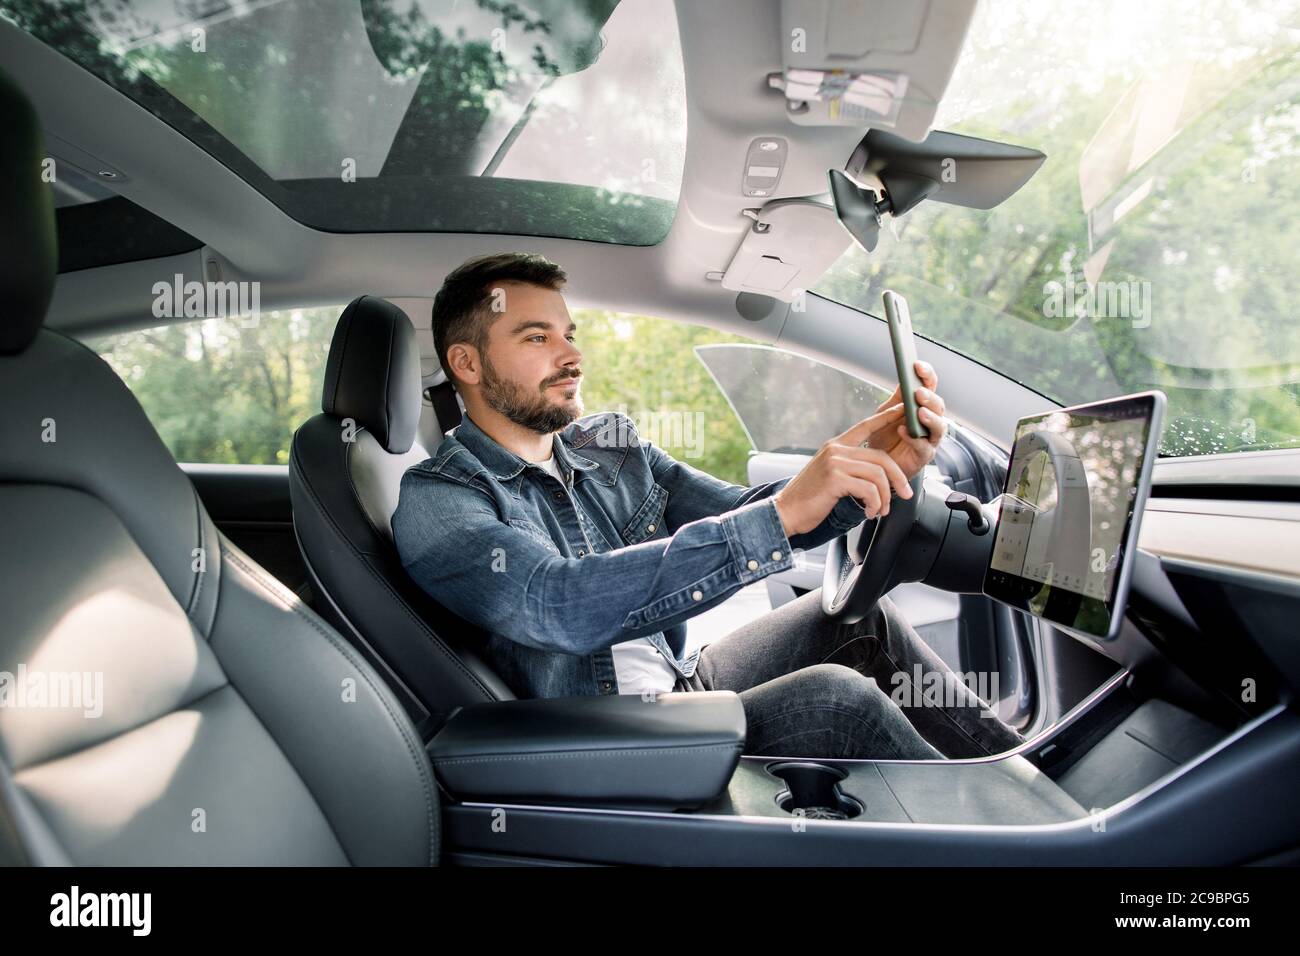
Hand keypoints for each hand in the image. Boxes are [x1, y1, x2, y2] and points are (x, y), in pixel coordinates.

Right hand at [773, 408, 913, 536]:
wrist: (786, 512)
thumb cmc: (810, 499)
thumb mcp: (831, 476)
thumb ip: (850, 468)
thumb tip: (879, 475)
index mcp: (835, 446)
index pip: (866, 426)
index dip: (886, 417)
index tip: (903, 411)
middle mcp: (835, 450)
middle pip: (880, 457)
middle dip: (898, 477)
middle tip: (906, 493)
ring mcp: (834, 463)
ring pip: (877, 475)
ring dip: (885, 497)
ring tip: (880, 511)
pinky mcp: (835, 479)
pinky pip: (869, 490)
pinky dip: (874, 504)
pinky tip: (869, 513)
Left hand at [859, 360, 946, 478]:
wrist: (876, 464)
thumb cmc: (884, 437)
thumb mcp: (886, 412)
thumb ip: (898, 398)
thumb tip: (904, 377)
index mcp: (922, 405)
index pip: (930, 386)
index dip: (927, 374)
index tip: (917, 365)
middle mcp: (931, 420)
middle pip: (939, 406)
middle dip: (930, 398)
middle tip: (918, 392)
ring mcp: (930, 439)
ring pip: (940, 427)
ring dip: (931, 418)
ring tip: (919, 412)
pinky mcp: (924, 456)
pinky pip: (923, 447)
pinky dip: (914, 438)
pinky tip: (903, 431)